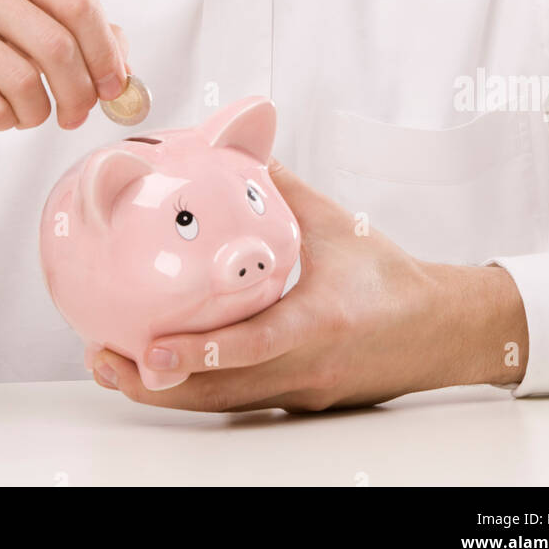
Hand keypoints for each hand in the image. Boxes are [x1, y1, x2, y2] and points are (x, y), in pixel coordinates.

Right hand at [0, 0, 129, 143]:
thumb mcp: (17, 13)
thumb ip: (74, 31)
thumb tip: (122, 67)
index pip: (79, 4)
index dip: (105, 52)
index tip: (113, 86)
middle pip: (57, 46)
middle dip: (79, 93)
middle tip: (77, 115)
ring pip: (24, 82)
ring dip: (40, 112)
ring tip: (31, 113)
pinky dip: (7, 122)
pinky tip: (1, 114)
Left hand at [91, 160, 527, 411]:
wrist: (445, 333)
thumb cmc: (393, 278)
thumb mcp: (338, 223)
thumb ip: (283, 186)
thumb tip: (237, 145)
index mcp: (320, 322)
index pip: (255, 344)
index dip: (201, 351)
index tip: (151, 349)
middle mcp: (307, 368)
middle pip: (220, 391)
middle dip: (156, 381)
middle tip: (103, 356)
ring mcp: (301, 393)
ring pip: (221, 403)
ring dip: (165, 390)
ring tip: (113, 364)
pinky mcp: (298, 403)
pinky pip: (238, 400)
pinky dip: (197, 386)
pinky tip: (161, 367)